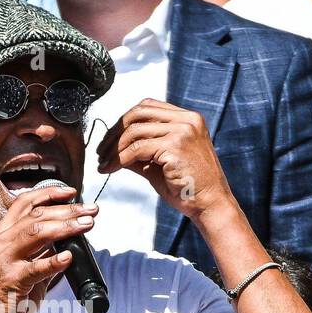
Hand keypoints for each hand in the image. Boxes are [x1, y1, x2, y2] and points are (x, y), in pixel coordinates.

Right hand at [0, 184, 94, 312]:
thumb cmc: (4, 300)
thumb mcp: (20, 269)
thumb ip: (40, 255)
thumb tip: (68, 244)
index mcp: (0, 237)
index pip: (23, 204)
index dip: (48, 193)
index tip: (72, 192)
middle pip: (36, 216)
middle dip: (67, 210)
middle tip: (91, 210)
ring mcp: (3, 261)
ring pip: (36, 233)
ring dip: (66, 227)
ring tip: (86, 225)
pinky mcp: (10, 282)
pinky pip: (36, 268)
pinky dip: (55, 261)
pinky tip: (70, 256)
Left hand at [94, 99, 234, 219]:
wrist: (210, 205)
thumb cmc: (189, 188)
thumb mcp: (161, 164)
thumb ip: (141, 152)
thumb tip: (113, 149)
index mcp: (188, 119)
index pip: (148, 107)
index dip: (124, 121)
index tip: (109, 140)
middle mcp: (187, 120)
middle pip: (138, 113)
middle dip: (115, 131)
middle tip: (101, 151)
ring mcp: (182, 131)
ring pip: (134, 131)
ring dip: (113, 148)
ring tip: (104, 163)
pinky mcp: (175, 146)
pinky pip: (137, 149)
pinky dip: (119, 159)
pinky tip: (111, 169)